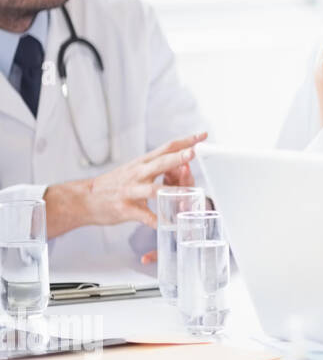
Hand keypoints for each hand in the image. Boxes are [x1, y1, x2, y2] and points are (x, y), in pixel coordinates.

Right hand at [45, 133, 207, 237]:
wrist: (83, 198)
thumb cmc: (113, 184)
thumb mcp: (134, 169)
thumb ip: (155, 166)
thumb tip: (179, 161)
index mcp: (142, 163)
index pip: (167, 148)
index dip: (185, 141)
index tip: (202, 135)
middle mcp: (138, 174)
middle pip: (161, 163)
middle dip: (178, 158)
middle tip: (194, 152)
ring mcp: (131, 191)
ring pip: (154, 189)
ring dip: (171, 191)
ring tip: (188, 193)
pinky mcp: (126, 209)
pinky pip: (144, 216)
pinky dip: (157, 220)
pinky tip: (168, 224)